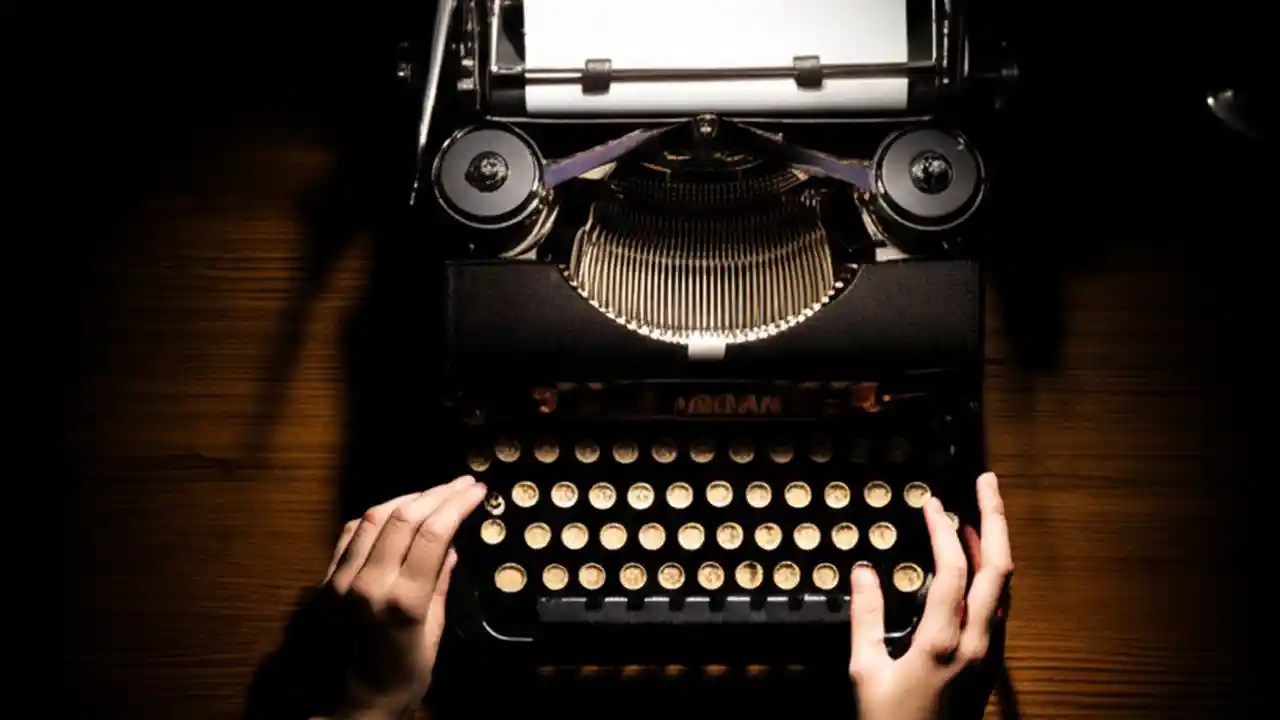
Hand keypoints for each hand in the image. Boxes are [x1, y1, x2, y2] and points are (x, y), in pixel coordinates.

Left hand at [322, 475, 486, 719]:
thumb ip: (439, 581)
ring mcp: (342, 579)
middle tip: (462, 483)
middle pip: (403, 517)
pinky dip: (377, 515)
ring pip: (374, 517)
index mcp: (401, 600)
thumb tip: (451, 545)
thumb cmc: (405, 675)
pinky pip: (352, 532)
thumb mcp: (434, 630)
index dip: (457, 504)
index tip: (476, 490)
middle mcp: (367, 583)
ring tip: (434, 493)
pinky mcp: (327, 580)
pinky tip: (397, 512)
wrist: (355, 701)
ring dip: (407, 498)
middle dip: (437, 494)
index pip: (432, 533)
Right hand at [848, 472, 1012, 719]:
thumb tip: (863, 571)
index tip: (932, 502)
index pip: (953, 570)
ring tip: (978, 516)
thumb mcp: (866, 671)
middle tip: (986, 481)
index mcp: (943, 643)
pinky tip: (973, 569)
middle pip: (1000, 568)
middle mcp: (977, 645)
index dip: (944, 529)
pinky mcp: (989, 666)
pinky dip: (990, 576)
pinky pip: (999, 608)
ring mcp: (989, 656)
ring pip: (1004, 588)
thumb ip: (866, 617)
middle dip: (995, 518)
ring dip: (994, 546)